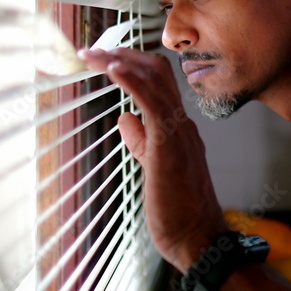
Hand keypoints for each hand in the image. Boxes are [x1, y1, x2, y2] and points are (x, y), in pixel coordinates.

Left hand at [78, 47, 227, 270]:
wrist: (197, 239)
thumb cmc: (178, 212)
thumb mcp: (153, 167)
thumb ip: (141, 140)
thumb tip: (125, 118)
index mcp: (178, 128)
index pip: (158, 82)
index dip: (131, 65)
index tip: (104, 59)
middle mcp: (181, 123)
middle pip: (157, 71)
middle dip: (122, 54)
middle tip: (92, 51)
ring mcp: (178, 131)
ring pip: (154, 80)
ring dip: (119, 62)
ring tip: (93, 54)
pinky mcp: (170, 144)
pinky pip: (152, 102)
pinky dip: (131, 81)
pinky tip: (113, 69)